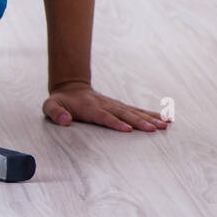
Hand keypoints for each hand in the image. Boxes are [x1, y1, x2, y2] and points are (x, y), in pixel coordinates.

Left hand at [43, 82, 170, 132]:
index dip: (114, 122)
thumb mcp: (50, 106)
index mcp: (89, 108)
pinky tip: (166, 119)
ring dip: (149, 118)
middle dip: (139, 121)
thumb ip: (55, 112)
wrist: (70, 88)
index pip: (103, 116)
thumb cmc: (60, 101)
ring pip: (134, 112)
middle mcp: (105, 105)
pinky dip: (151, 114)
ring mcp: (114, 105)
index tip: (127, 129)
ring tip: (165, 125)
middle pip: (123, 114)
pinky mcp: (120, 107)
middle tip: (154, 129)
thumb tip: (64, 120)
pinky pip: (137, 110)